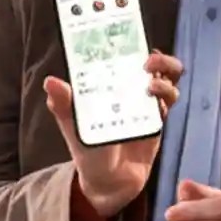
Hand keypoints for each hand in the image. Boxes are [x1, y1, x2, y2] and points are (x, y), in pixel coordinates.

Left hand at [44, 50, 182, 217]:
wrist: (107, 183)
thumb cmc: (87, 149)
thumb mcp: (72, 125)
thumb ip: (63, 105)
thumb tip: (51, 82)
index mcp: (108, 84)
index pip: (123, 56)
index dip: (130, 43)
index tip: (130, 38)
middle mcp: (129, 89)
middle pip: (154, 63)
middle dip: (158, 58)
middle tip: (148, 61)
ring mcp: (145, 103)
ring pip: (167, 78)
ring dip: (165, 74)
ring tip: (151, 83)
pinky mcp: (157, 121)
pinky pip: (169, 101)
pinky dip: (167, 96)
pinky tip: (157, 104)